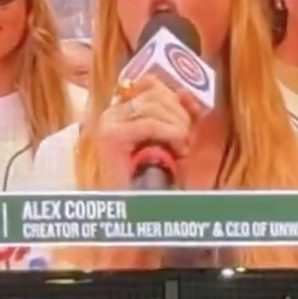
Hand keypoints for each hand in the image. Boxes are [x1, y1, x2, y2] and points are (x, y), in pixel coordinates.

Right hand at [89, 73, 209, 188]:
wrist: (139, 213)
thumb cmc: (157, 182)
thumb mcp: (173, 141)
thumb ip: (178, 114)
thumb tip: (183, 91)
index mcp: (121, 110)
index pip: (149, 84)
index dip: (175, 98)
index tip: (190, 118)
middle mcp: (110, 113)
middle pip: (154, 93)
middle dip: (180, 114)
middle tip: (186, 141)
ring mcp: (107, 123)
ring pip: (153, 105)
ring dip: (177, 125)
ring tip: (181, 150)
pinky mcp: (111, 136)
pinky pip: (149, 123)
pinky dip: (170, 133)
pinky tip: (178, 149)